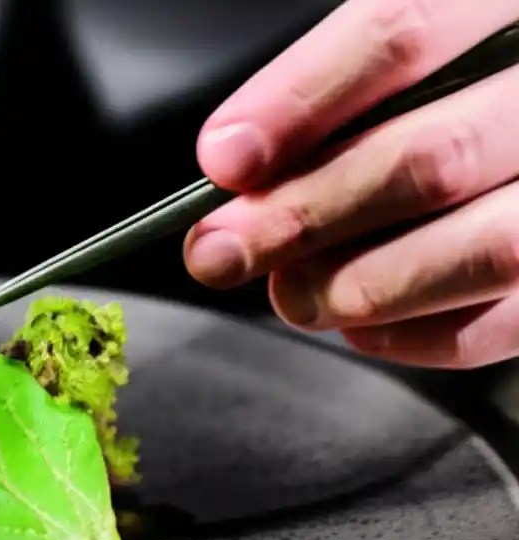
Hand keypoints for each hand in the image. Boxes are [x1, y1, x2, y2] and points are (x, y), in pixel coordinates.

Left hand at [185, 0, 517, 368]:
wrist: (514, 137)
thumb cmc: (452, 98)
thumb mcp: (409, 62)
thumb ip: (335, 99)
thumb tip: (236, 169)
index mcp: (506, 7)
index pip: (404, 32)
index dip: (299, 101)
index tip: (224, 160)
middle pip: (433, 158)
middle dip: (305, 216)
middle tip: (225, 250)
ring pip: (486, 249)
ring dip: (361, 285)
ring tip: (290, 292)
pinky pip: (509, 318)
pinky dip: (417, 332)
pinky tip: (361, 321)